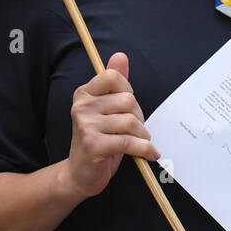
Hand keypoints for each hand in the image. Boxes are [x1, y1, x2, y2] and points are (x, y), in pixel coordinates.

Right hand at [61, 52, 159, 199]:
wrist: (81, 174)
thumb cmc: (98, 140)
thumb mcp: (108, 109)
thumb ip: (115, 82)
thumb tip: (120, 56)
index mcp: (84, 94)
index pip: (113, 76)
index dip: (128, 91)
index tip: (129, 108)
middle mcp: (81, 106)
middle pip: (127, 100)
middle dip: (139, 117)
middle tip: (137, 130)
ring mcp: (85, 125)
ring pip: (130, 121)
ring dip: (142, 135)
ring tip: (140, 143)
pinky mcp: (93, 144)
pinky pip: (129, 142)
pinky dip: (144, 149)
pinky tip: (149, 154)